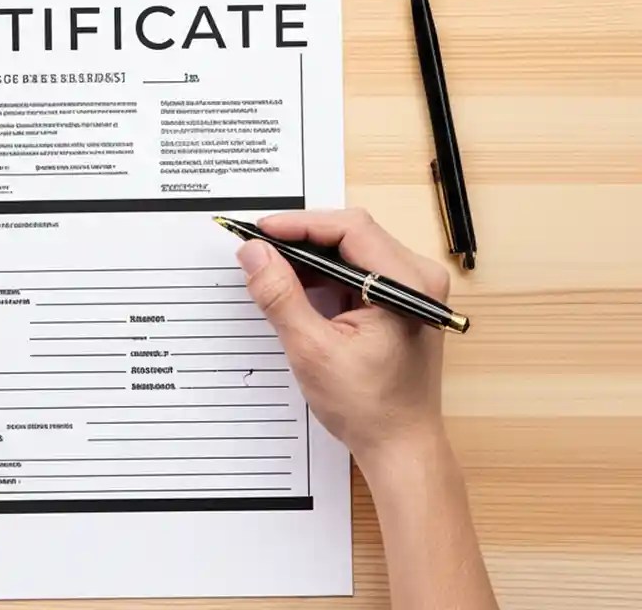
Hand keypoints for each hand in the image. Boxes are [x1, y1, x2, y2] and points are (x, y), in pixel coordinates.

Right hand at [234, 209, 451, 466]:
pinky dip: (323, 276)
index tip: (260, 232)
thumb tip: (254, 255)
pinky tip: (294, 287)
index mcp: (406, 285)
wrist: (401, 446)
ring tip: (270, 269)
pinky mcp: (399, 301)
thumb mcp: (312, 350)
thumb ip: (280, 296)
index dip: (299, 225)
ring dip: (310, 258)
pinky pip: (357, 271)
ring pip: (352, 252)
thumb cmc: (370, 408)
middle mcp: (418, 279)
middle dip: (301, 239)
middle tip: (258, 249)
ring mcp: (411, 290)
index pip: (350, 229)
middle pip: (351, 235)